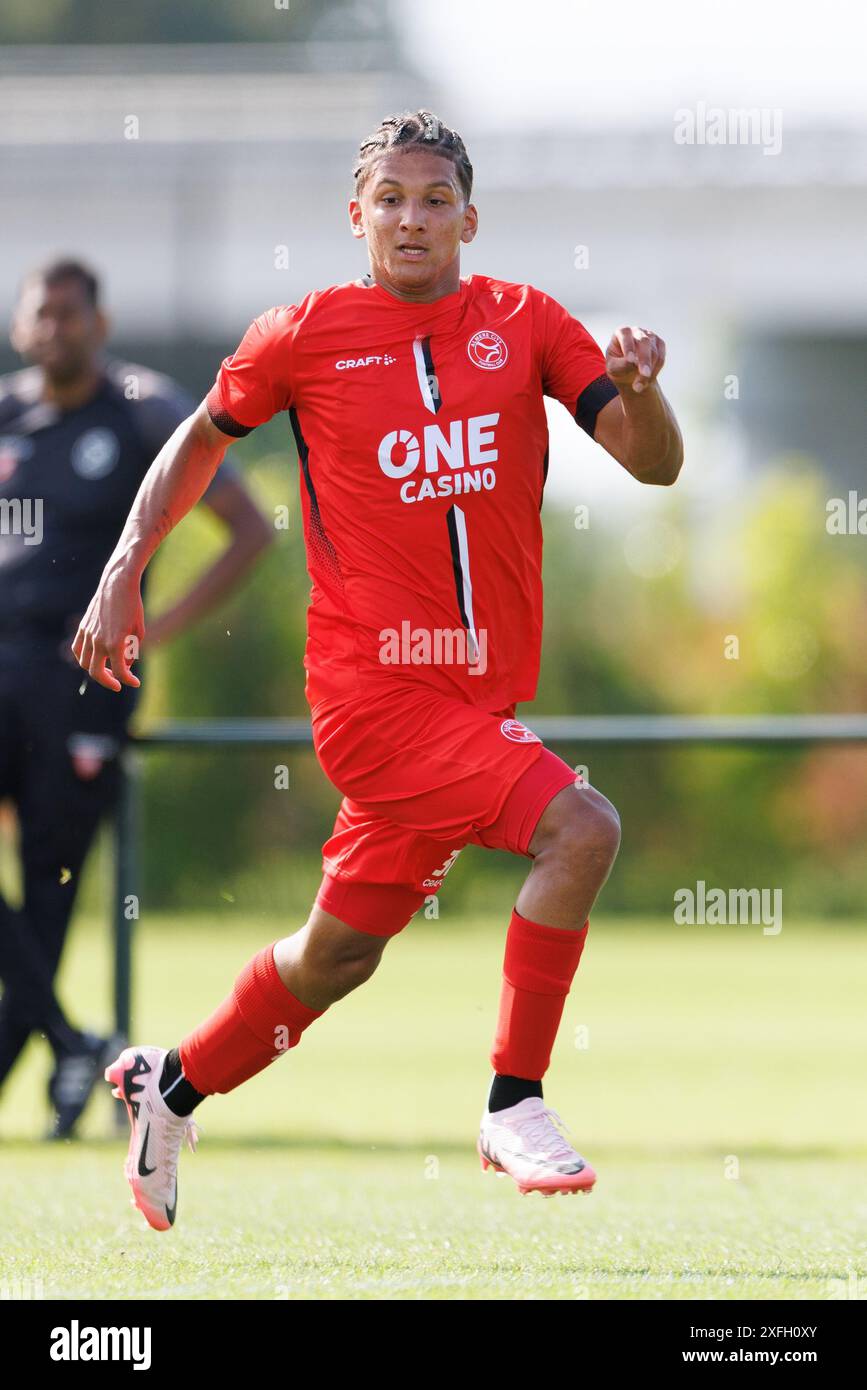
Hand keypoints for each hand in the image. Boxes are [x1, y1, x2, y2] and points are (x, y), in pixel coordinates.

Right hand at [71, 565, 144, 691]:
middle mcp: (99, 642)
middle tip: (119, 683)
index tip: (135, 682)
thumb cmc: (133, 606)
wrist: (117, 584)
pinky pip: (78, 649)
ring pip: (85, 663)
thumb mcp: (139, 631)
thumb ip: (132, 652)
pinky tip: (94, 658)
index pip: (120, 672)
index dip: (129, 680)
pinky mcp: (83, 628)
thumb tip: (124, 666)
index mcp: (116, 644)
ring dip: (96, 670)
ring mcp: (88, 635)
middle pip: (98, 673)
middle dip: (109, 682)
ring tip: (108, 670)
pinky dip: (84, 658)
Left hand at [605, 326, 665, 394]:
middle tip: (644, 375)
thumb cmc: (617, 368)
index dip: (628, 346)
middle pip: (644, 342)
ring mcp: (650, 336)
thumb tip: (632, 361)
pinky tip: (647, 380)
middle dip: (645, 360)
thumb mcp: (613, 369)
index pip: (625, 334)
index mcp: (621, 333)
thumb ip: (620, 365)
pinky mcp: (660, 345)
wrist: (629, 374)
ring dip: (648, 371)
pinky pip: (661, 358)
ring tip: (638, 387)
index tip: (630, 360)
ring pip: (654, 352)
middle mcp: (636, 331)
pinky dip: (655, 371)